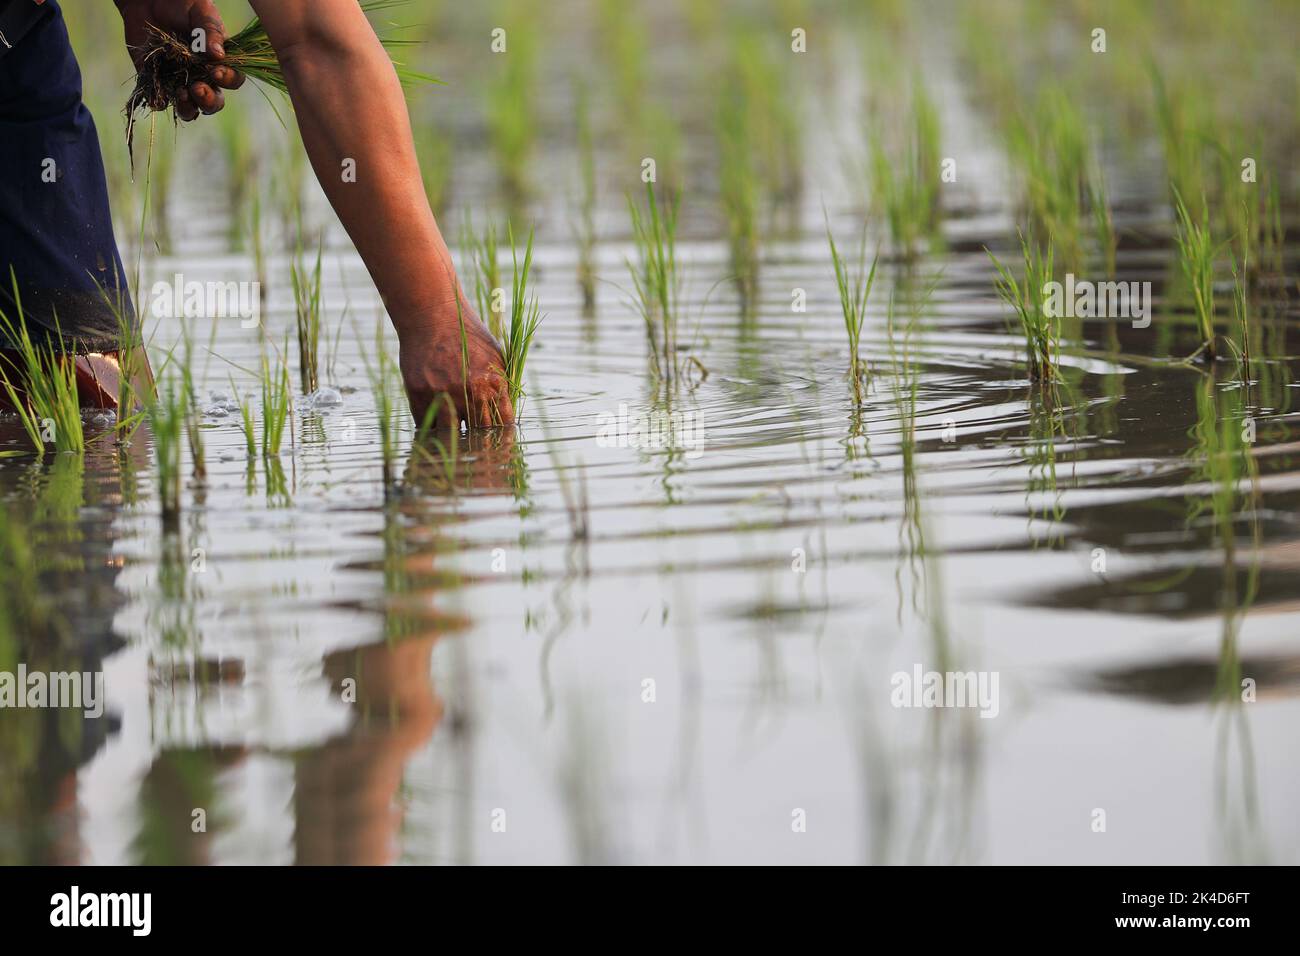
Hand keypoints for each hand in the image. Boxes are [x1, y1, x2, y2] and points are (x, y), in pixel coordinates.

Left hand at [116, 0, 243, 118]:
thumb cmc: (182, 3)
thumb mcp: (201, 12)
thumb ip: (211, 32)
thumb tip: (219, 56)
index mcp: (220, 62)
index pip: (233, 80)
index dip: (228, 80)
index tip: (215, 71)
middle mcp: (204, 77)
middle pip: (215, 102)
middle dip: (209, 100)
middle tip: (197, 88)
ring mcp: (181, 81)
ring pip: (191, 109)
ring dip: (189, 108)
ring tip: (181, 93)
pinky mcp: (158, 82)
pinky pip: (161, 101)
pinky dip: (159, 103)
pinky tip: (157, 98)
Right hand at [398, 300, 514, 429]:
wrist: (433, 315)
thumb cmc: (467, 334)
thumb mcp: (495, 357)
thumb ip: (501, 387)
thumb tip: (505, 417)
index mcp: (492, 384)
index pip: (503, 424)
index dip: (501, 435)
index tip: (497, 439)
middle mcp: (470, 392)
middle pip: (479, 433)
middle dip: (479, 438)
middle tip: (476, 440)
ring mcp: (442, 394)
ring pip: (451, 434)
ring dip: (453, 436)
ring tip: (455, 433)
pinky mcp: (419, 393)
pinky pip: (426, 425)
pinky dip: (432, 426)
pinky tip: (436, 422)